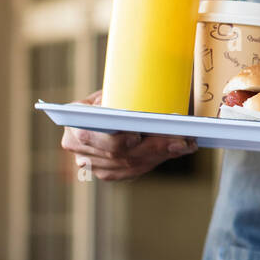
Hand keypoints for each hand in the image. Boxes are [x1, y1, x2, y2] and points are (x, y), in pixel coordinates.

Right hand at [60, 90, 196, 180]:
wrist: (113, 102)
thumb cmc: (118, 91)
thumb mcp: (117, 87)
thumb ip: (125, 97)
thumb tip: (146, 109)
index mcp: (73, 120)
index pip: (88, 135)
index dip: (113, 139)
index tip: (136, 136)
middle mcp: (76, 145)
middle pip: (116, 153)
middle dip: (152, 146)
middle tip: (179, 140)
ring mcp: (91, 163)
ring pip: (129, 164)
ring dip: (161, 153)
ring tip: (186, 143)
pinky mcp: (108, 172)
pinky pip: (135, 170)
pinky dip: (159, 158)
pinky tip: (178, 149)